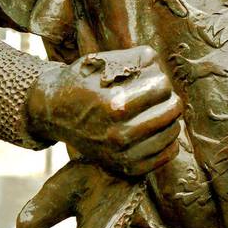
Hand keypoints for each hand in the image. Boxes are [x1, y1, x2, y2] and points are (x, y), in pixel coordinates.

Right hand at [25, 46, 182, 177]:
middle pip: (171, 110)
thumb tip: (160, 67)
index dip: (160, 79)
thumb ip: (137, 58)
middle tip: (157, 95)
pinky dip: (169, 139)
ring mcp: (123, 155)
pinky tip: (157, 129)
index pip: (161, 88)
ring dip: (170, 117)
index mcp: (113, 106)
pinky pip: (168, 154)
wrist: (55, 114)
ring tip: (155, 110)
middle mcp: (119, 135)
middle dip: (168, 97)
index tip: (151, 80)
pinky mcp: (127, 169)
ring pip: (173, 132)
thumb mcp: (103, 62)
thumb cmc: (82, 83)